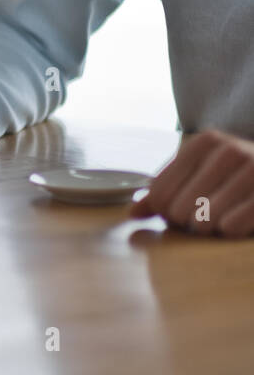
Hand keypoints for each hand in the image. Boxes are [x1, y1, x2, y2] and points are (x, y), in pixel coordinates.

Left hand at [130, 130, 253, 236]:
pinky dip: (230, 232)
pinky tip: (238, 220)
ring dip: (208, 228)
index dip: (163, 210)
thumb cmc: (233, 176)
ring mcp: (253, 170)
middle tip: (202, 214)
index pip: (159, 192)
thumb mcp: (199, 172)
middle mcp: (228, 151)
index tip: (176, 210)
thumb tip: (132, 214)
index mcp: (203, 142)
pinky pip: (230, 228)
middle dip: (186, 221)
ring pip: (203, 221)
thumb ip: (163, 191)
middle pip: (178, 209)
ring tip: (219, 217)